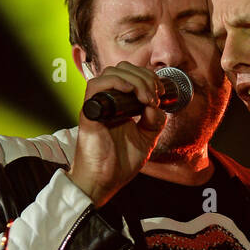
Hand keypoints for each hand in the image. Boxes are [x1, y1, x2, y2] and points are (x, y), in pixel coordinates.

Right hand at [69, 64, 166, 207]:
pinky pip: (96, 85)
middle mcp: (108, 101)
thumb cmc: (120, 163)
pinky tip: (130, 92)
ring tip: (145, 98)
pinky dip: (115, 82)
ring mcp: (98, 105)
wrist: (104, 181)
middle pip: (123, 69)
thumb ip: (154, 120)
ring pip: (112, 72)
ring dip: (134, 80)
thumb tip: (156, 104)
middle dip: (145, 77)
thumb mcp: (147, 139)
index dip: (148, 78)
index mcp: (120, 105)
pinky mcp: (89, 111)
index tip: (160, 94)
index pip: (131, 75)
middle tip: (154, 96)